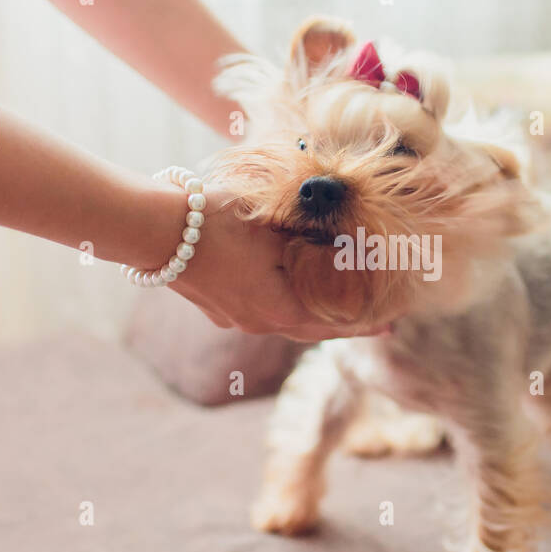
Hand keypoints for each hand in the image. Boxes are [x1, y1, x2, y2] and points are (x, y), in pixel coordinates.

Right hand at [170, 183, 385, 341]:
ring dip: (316, 316)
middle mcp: (258, 324)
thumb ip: (310, 237)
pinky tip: (293, 292)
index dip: (367, 323)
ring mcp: (234, 319)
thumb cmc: (218, 221)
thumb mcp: (274, 225)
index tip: (395, 323)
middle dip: (346, 325)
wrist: (155, 228)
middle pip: (314, 331)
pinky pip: (264, 312)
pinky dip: (288, 306)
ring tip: (339, 309)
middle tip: (378, 323)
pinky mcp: (218, 307)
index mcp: (279, 311)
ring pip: (287, 323)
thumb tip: (344, 240)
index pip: (336, 324)